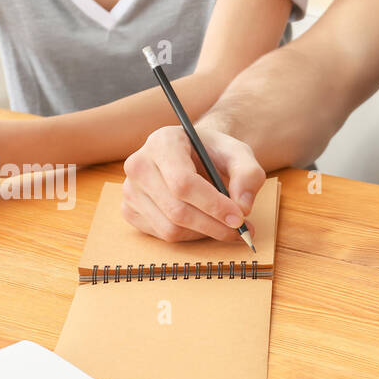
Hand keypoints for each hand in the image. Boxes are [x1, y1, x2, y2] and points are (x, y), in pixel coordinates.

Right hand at [121, 125, 264, 241]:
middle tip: (242, 231)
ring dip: (204, 233)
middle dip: (214, 226)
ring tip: (225, 226)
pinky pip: (162, 235)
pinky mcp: (130, 210)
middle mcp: (139, 164)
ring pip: (170, 228)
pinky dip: (190, 236)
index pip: (183, 182)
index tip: (239, 218)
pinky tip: (203, 223)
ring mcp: (130, 189)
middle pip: (177, 210)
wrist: (193, 155)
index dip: (213, 205)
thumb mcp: (239, 154)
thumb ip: (248, 174)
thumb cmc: (214, 153)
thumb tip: (243, 207)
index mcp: (163, 142)